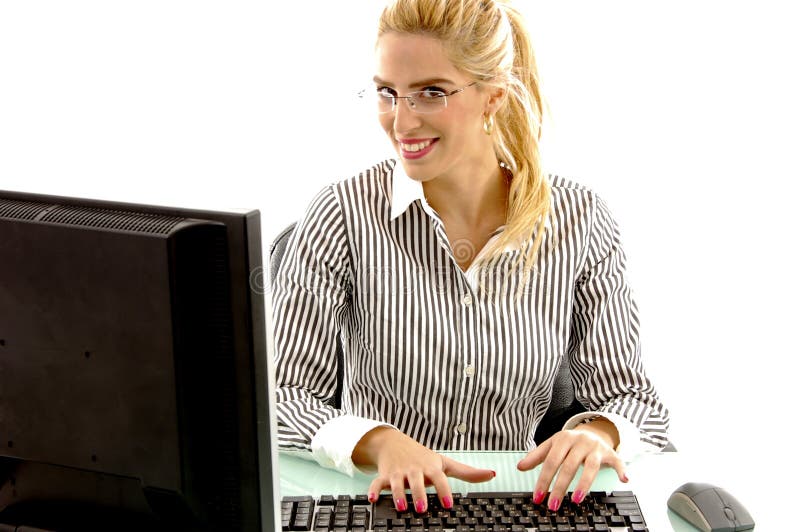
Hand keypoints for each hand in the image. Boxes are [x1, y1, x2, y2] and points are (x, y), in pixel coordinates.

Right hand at [352, 426, 495, 512]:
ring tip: (402, 507)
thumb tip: (492, 474)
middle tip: (422, 508)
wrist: (394, 442)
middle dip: (418, 494)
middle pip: (417, 482)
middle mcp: (415, 469)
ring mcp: (399, 472)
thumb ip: (467, 472)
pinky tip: (373, 498)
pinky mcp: (384, 475)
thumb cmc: (422, 456)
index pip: (439, 479)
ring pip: (396, 483)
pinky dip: (373, 490)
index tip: (448, 504)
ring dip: (398, 495)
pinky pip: (377, 482)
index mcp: (430, 467)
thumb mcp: (444, 462)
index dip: (443, 490)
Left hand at [516, 418, 627, 510]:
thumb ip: (536, 456)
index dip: (543, 480)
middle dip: (560, 487)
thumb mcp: (552, 445)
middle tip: (552, 504)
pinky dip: (621, 470)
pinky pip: (618, 461)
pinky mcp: (609, 453)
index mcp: (563, 439)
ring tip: (576, 500)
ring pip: (591, 467)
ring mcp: (596, 447)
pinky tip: (624, 480)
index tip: (538, 497)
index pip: (551, 461)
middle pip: (569, 466)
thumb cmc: (569, 443)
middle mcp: (580, 442)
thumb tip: (519, 467)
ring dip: (584, 484)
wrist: (592, 431)